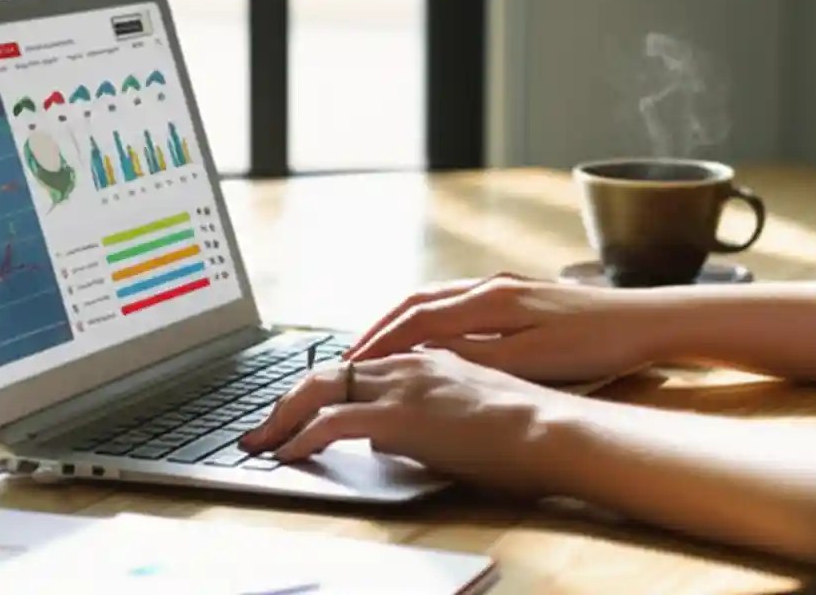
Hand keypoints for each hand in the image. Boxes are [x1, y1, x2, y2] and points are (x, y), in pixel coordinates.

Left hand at [238, 351, 581, 492]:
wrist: (552, 429)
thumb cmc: (530, 428)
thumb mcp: (476, 407)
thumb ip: (438, 409)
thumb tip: (409, 432)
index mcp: (428, 359)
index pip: (359, 366)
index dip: (324, 387)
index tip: (302, 407)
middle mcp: (408, 364)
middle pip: (329, 371)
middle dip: (288, 399)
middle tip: (265, 426)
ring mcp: (402, 385)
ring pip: (320, 388)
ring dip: (282, 416)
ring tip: (263, 442)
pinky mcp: (399, 415)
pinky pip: (331, 422)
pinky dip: (299, 437)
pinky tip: (287, 454)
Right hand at [344, 274, 668, 382]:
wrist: (646, 320)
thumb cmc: (595, 346)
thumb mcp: (532, 361)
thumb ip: (476, 356)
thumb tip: (424, 355)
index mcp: (491, 302)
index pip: (417, 320)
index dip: (380, 343)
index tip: (351, 364)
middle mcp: (492, 286)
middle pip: (419, 301)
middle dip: (382, 327)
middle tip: (352, 354)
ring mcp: (508, 287)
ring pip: (439, 297)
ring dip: (404, 319)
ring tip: (380, 344)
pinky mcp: (522, 295)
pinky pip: (460, 301)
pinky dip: (432, 318)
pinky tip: (434, 335)